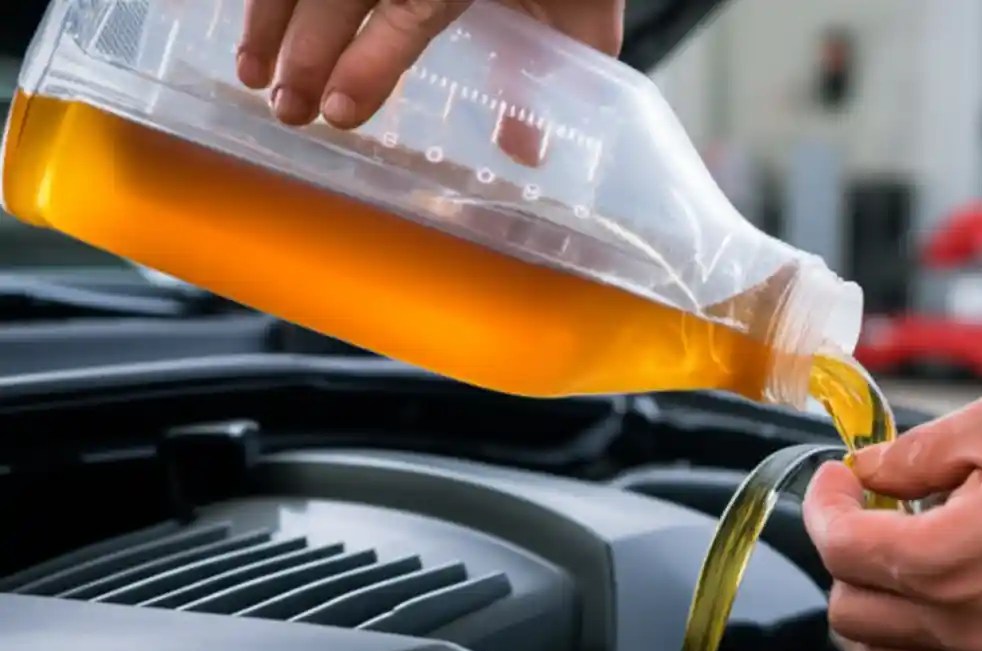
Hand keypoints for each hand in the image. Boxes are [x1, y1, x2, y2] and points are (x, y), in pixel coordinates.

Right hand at [237, 0, 625, 127]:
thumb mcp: (581, 2)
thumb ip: (555, 70)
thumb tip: (525, 154)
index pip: (409, 12)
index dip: (369, 63)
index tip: (337, 110)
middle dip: (304, 53)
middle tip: (286, 111)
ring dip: (269, 15)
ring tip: (250, 70)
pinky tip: (253, 13)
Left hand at [803, 377, 981, 650]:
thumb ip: (918, 452)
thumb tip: (871, 467)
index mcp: (955, 559)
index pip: (838, 550)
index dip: (821, 503)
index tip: (837, 475)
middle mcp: (976, 622)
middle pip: (851, 615)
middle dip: (839, 553)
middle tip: (864, 505)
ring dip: (872, 602)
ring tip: (898, 544)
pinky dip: (922, 623)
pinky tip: (952, 566)